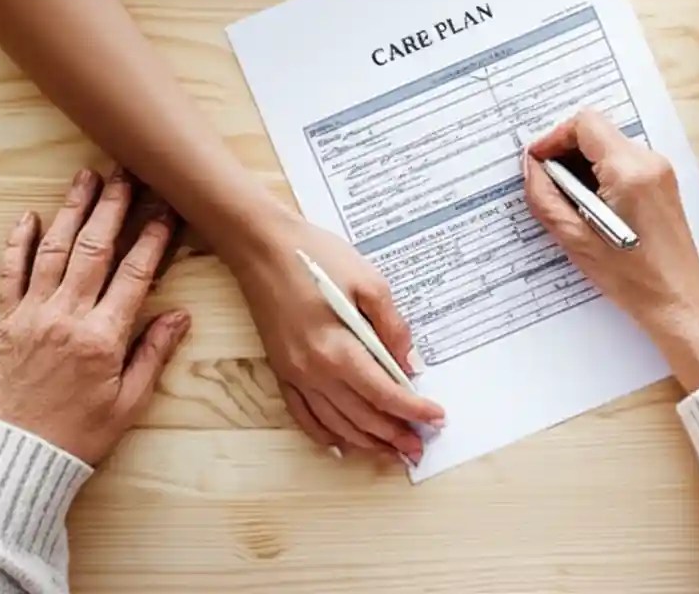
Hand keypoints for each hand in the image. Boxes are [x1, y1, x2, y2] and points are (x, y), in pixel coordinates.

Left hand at [0, 168, 189, 464]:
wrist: (23, 455)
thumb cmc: (83, 432)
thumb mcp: (131, 399)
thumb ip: (154, 352)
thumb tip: (179, 314)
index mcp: (102, 337)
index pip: (134, 274)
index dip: (153, 238)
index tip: (165, 211)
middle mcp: (66, 317)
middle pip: (93, 248)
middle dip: (111, 206)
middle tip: (124, 174)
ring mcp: (32, 315)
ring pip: (53, 250)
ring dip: (71, 210)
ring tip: (85, 178)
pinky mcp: (6, 321)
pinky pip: (10, 272)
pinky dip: (18, 242)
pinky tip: (28, 216)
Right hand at [234, 221, 444, 462]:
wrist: (261, 248)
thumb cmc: (316, 257)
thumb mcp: (369, 281)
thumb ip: (393, 326)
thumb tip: (410, 364)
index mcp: (340, 348)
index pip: (385, 394)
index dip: (414, 411)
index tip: (436, 417)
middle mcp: (315, 370)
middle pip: (362, 417)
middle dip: (395, 436)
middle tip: (419, 448)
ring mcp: (295, 374)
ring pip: (335, 424)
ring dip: (366, 442)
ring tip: (391, 452)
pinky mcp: (281, 371)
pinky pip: (304, 416)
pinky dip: (325, 435)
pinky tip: (342, 445)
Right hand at [523, 110, 698, 389]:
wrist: (677, 301)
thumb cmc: (634, 278)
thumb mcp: (575, 239)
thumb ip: (545, 197)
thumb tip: (530, 168)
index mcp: (628, 171)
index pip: (584, 124)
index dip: (553, 138)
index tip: (537, 162)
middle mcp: (649, 163)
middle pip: (596, 133)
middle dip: (566, 154)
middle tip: (547, 186)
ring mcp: (659, 172)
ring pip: (608, 149)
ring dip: (582, 168)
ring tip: (568, 204)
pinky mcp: (662, 185)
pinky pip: (623, 165)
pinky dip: (599, 177)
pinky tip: (590, 209)